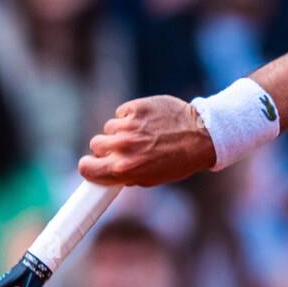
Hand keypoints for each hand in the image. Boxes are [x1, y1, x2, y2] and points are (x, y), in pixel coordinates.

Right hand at [78, 95, 216, 186]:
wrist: (201, 136)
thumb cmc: (178, 161)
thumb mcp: (151, 178)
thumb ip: (125, 175)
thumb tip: (105, 171)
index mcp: (125, 169)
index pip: (86, 168)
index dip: (88, 166)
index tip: (92, 164)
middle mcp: (123, 147)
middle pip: (95, 144)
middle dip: (106, 147)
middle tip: (123, 148)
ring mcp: (129, 126)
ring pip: (109, 127)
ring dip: (121, 131)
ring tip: (142, 134)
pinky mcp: (135, 107)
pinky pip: (121, 113)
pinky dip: (130, 117)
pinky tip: (147, 122)